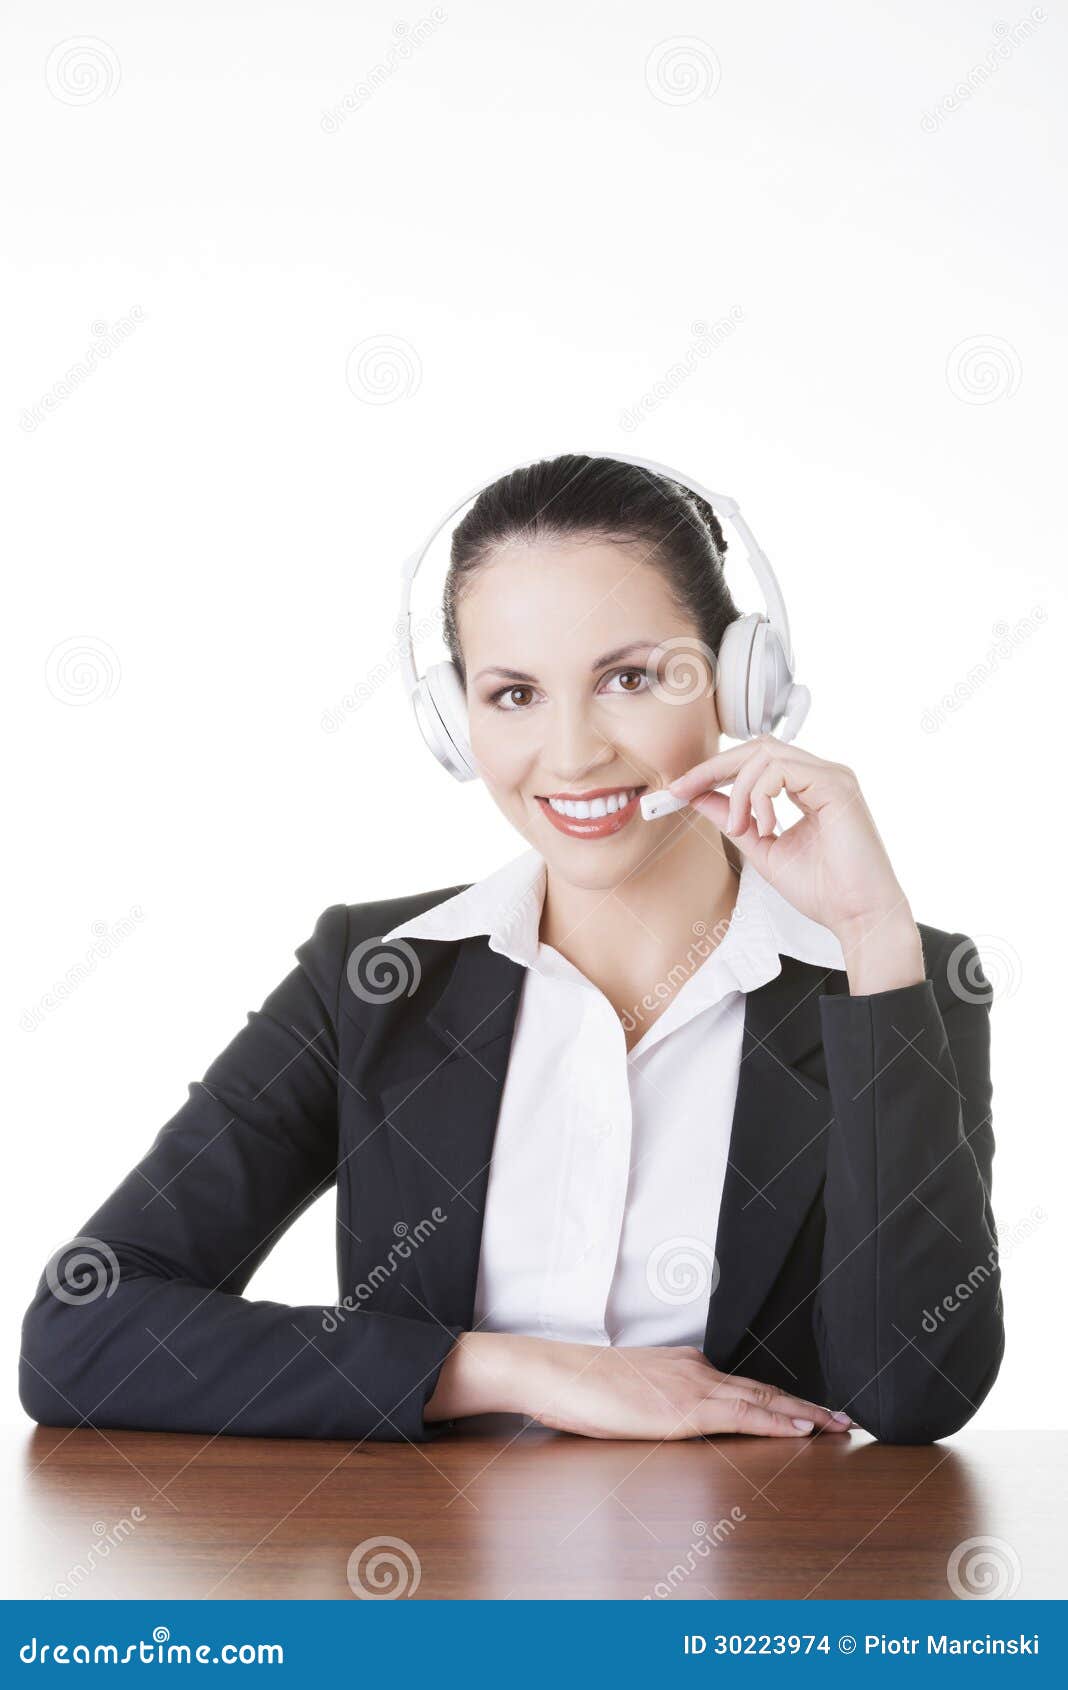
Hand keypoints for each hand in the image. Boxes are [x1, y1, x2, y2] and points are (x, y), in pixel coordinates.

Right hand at [526, 1340, 854, 1440]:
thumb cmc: (580, 1389)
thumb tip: (667, 1417)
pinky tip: (802, 1429)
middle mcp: (695, 1371)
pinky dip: (777, 1420)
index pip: (744, 1386)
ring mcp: (692, 1387)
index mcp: (684, 1368)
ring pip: (763, 1399)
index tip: (812, 1412)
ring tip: (837, 1425)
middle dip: (808, 1406)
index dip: (781, 1399)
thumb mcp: (627, 1396)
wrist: (554, 1374)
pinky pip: (742, 1415)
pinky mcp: (685, 1409)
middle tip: (844, 1419)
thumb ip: (657, 1403)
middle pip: (764, 1389)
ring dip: (805, 1414)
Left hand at [668, 734, 913, 947]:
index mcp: (809, 787)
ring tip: (741, 828)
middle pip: (757, 747)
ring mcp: (832, 776)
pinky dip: (760, 796)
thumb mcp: (764, 850)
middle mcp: (822, 775)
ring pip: (765, 755)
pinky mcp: (837, 785)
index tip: (681, 790)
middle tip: (684, 792)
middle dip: (713, 768)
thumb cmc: (824, 891)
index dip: (714, 771)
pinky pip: (782, 770)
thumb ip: (735, 821)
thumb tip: (700, 798)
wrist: (860, 916)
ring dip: (739, 791)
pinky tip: (766, 827)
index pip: (755, 761)